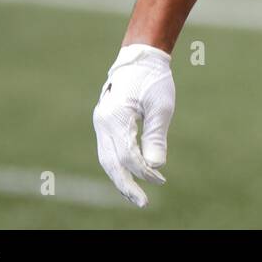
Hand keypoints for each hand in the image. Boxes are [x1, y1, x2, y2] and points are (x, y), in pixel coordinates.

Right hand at [93, 44, 173, 207]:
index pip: (128, 155)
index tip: (161, 180)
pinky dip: (117, 165)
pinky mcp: (104, 122)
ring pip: (106, 158)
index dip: (144, 172)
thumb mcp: (161, 106)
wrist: (141, 58)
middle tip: (143, 202)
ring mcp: (101, 122)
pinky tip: (129, 176)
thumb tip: (155, 167)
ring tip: (134, 195)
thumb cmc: (154, 80)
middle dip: (126, 185)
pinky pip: (107, 150)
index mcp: (115, 117)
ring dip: (120, 178)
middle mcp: (102, 121)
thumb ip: (156, 136)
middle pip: (110, 162)